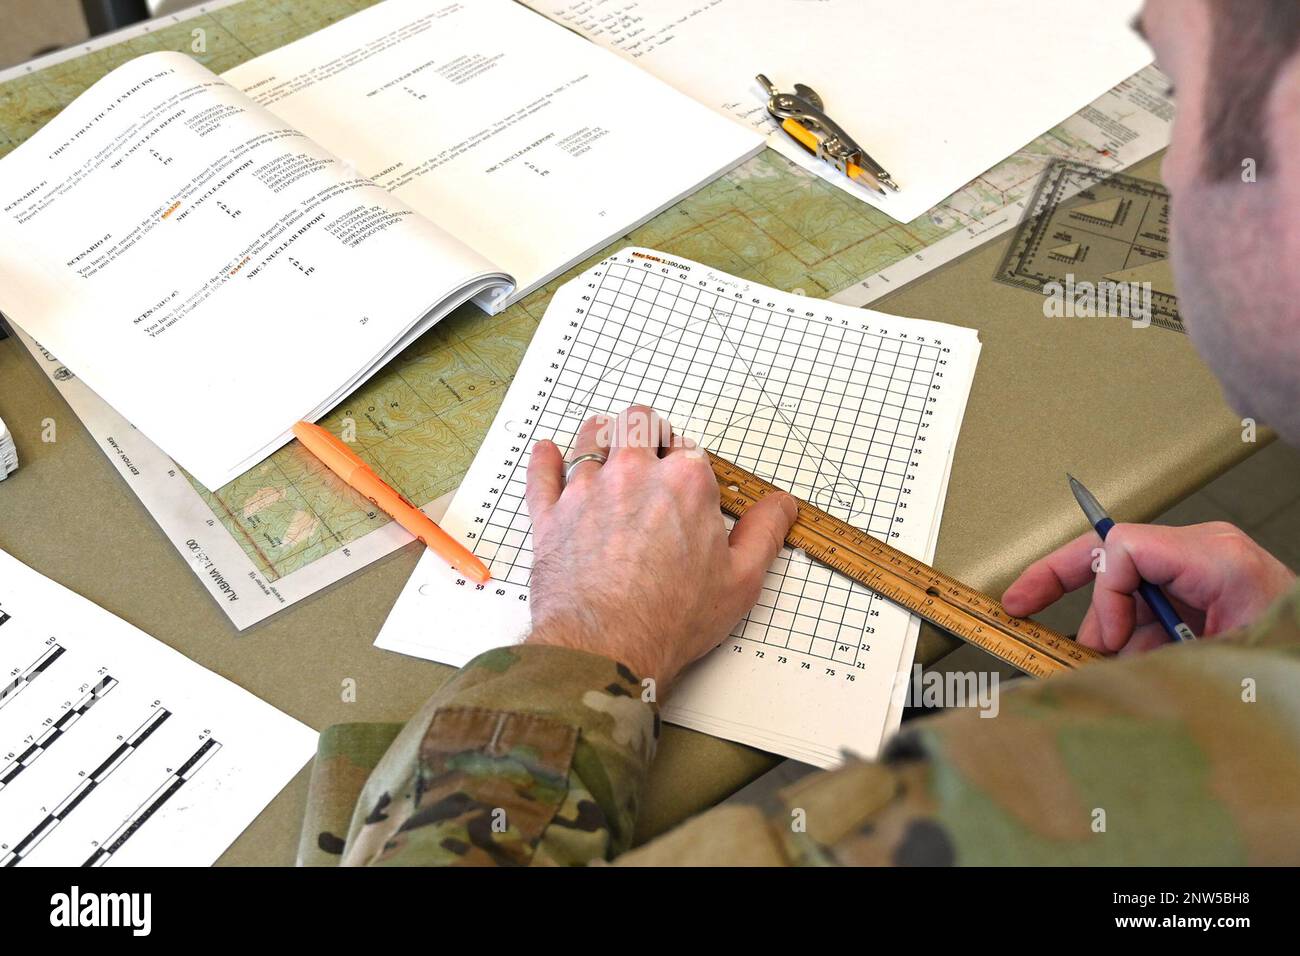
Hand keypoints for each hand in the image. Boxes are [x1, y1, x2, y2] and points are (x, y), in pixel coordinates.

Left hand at [522, 406, 796, 692]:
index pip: (688, 447)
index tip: (687, 482)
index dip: (688, 462)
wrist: (606, 647)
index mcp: (685, 482)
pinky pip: (542, 471)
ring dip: (602, 437)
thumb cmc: (671, 618)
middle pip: (637, 423)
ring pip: (591, 437)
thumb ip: (764, 533)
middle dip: (647, 432)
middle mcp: (634, 473)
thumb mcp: (741, 580)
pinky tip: (550, 455)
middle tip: (650, 453)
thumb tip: (782, 505)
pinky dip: (546, 460)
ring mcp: (587, 490)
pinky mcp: (550, 514)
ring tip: (607, 449)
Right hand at [1002, 521, 1294, 653]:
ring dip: (1110, 630)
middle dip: (1060, 581)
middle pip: (1109, 552)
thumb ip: (1149, 657)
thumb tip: (1092, 661)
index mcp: (1215, 559)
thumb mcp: (1215, 661)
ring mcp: (1199, 567)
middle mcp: (1204, 552)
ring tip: (1115, 668)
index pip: (1124, 548)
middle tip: (1018, 604)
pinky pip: (1144, 603)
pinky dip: (1130, 636)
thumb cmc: (1284, 652)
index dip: (1103, 595)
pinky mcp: (1198, 588)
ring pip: (1122, 585)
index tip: (1105, 641)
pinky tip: (1137, 663)